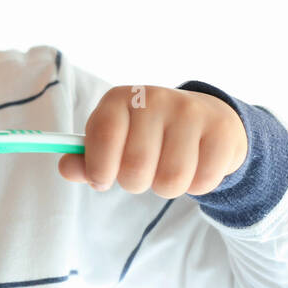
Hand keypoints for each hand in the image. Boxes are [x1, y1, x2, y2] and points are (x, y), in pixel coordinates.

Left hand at [58, 85, 248, 197]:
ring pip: (170, 180)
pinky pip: (202, 182)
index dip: (99, 168)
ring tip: (168, 171)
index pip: (103, 135)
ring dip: (166, 188)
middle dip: (135, 183)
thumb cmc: (148, 136)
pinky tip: (195, 166)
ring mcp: (190, 112)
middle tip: (143, 173)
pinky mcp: (221, 131)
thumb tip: (66, 168)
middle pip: (136, 168)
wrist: (206, 118)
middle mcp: (155, 98)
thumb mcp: (114, 141)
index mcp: (120, 98)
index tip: (103, 180)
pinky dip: (196, 186)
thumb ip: (86, 159)